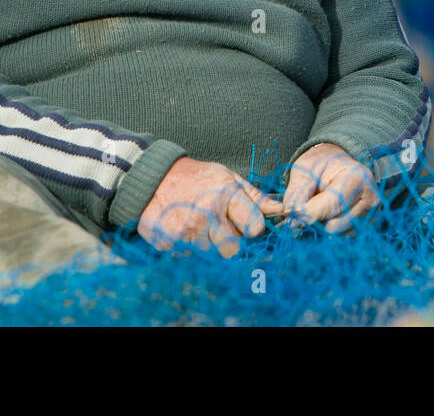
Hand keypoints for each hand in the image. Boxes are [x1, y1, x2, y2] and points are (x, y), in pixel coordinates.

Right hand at [138, 156, 284, 256]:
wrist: (152, 179)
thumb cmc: (196, 178)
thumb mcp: (228, 178)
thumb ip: (255, 197)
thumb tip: (281, 210)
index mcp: (226, 194)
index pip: (254, 226)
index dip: (252, 228)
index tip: (246, 223)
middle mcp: (208, 213)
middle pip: (234, 248)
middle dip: (231, 241)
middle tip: (221, 227)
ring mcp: (188, 230)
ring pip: (212, 254)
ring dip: (209, 244)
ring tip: (200, 224)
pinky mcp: (171, 243)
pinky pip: (191, 256)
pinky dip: (191, 247)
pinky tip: (186, 228)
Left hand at [282, 143, 378, 232]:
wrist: (339, 162)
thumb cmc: (321, 164)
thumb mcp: (304, 170)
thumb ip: (297, 193)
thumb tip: (291, 218)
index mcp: (356, 178)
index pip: (333, 204)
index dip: (309, 214)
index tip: (292, 217)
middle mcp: (370, 198)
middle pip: (335, 226)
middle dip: (314, 221)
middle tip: (305, 210)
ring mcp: (372, 214)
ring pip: (337, 235)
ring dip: (322, 226)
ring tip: (319, 209)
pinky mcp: (369, 226)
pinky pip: (343, 237)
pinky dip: (331, 229)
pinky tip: (329, 215)